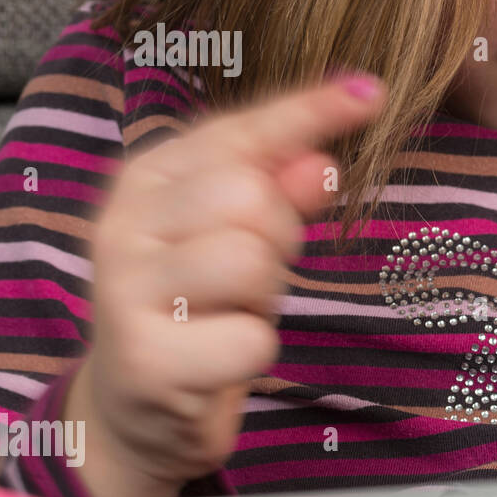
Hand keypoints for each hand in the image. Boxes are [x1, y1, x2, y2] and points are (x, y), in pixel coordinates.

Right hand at [65, 72, 384, 496]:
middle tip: (254, 275)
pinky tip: (220, 359)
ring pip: (249, 261)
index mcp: (147, 180)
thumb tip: (323, 161)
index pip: (239, 131)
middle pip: (249, 195)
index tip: (373, 91)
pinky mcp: (148, 361)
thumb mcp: (239, 238)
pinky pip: (251, 338)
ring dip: (265, 297)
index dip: (310, 111)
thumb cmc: (199, 305)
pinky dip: (255, 350)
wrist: (135, 406)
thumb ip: (279, 193)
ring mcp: (126, 293)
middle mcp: (123, 225)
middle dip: (279, 237)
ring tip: (233, 312)